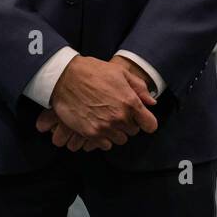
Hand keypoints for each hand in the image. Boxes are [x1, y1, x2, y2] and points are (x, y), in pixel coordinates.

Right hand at [35, 54, 157, 148]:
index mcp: (130, 102)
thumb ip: (139, 88)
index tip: (140, 118)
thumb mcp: (120, 72)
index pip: (150, 125)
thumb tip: (151, 102)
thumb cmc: (93, 72)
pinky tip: (97, 125)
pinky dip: (103, 138)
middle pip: (133, 131)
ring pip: (120, 139)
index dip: (146, 121)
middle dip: (128, 123)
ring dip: (116, 131)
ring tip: (106, 119)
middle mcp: (120, 117)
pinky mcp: (91, 133)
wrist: (65, 77)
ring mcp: (105, 127)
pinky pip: (105, 145)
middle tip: (117, 112)